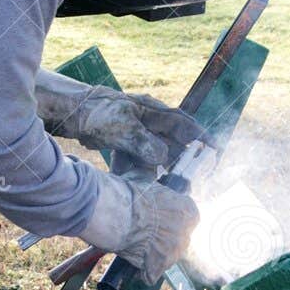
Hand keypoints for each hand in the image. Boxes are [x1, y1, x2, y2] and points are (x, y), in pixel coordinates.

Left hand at [36, 68, 208, 171]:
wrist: (73, 111)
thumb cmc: (98, 114)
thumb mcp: (123, 130)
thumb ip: (145, 143)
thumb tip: (163, 157)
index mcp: (155, 112)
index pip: (186, 125)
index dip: (202, 139)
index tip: (216, 152)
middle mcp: (152, 119)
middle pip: (178, 138)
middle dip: (190, 154)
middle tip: (200, 173)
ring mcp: (141, 128)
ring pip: (164, 146)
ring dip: (172, 161)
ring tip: (179, 178)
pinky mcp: (130, 138)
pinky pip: (148, 152)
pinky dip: (154, 163)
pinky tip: (154, 174)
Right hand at [80, 173, 199, 285]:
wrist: (117, 214)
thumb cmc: (131, 195)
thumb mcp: (152, 186)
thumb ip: (161, 195)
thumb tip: (156, 190)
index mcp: (189, 212)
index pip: (188, 218)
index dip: (172, 219)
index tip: (161, 218)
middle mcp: (186, 234)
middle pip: (179, 240)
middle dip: (165, 238)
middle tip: (146, 232)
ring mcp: (173, 254)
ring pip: (167, 258)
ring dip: (155, 254)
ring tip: (137, 245)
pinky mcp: (158, 268)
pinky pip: (151, 274)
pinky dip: (143, 271)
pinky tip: (134, 262)